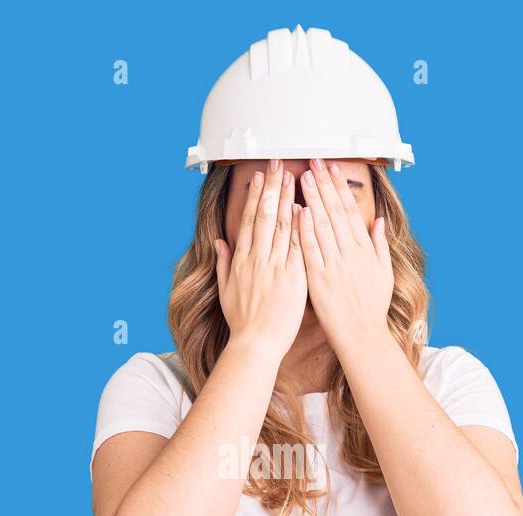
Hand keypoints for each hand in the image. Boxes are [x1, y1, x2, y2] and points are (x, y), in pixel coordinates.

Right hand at [214, 159, 306, 359]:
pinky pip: (296, 246)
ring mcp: (274, 267)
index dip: (256, 196)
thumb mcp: (225, 290)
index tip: (261, 177)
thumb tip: (220, 243)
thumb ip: (223, 263)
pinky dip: (298, 226)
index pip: (249, 220)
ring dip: (287, 198)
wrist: (256, 344)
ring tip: (293, 176)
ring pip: (281, 225)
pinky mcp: (292, 277)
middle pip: (265, 215)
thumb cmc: (243, 322)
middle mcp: (257, 259)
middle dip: (272, 187)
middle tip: (278, 164)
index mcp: (241, 260)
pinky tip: (303, 207)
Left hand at [298, 158, 393, 350]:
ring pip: (322, 226)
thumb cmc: (372, 309)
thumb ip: (380, 245)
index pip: (350, 210)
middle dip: (324, 185)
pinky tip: (296, 211)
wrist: (363, 337)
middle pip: (335, 212)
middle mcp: (350, 254)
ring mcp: (334, 266)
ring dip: (311, 199)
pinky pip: (310, 250)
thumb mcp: (384, 274)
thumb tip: (377, 222)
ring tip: (303, 177)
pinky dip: (303, 230)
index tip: (332, 169)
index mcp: (364, 250)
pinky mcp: (319, 280)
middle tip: (314, 163)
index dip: (340, 187)